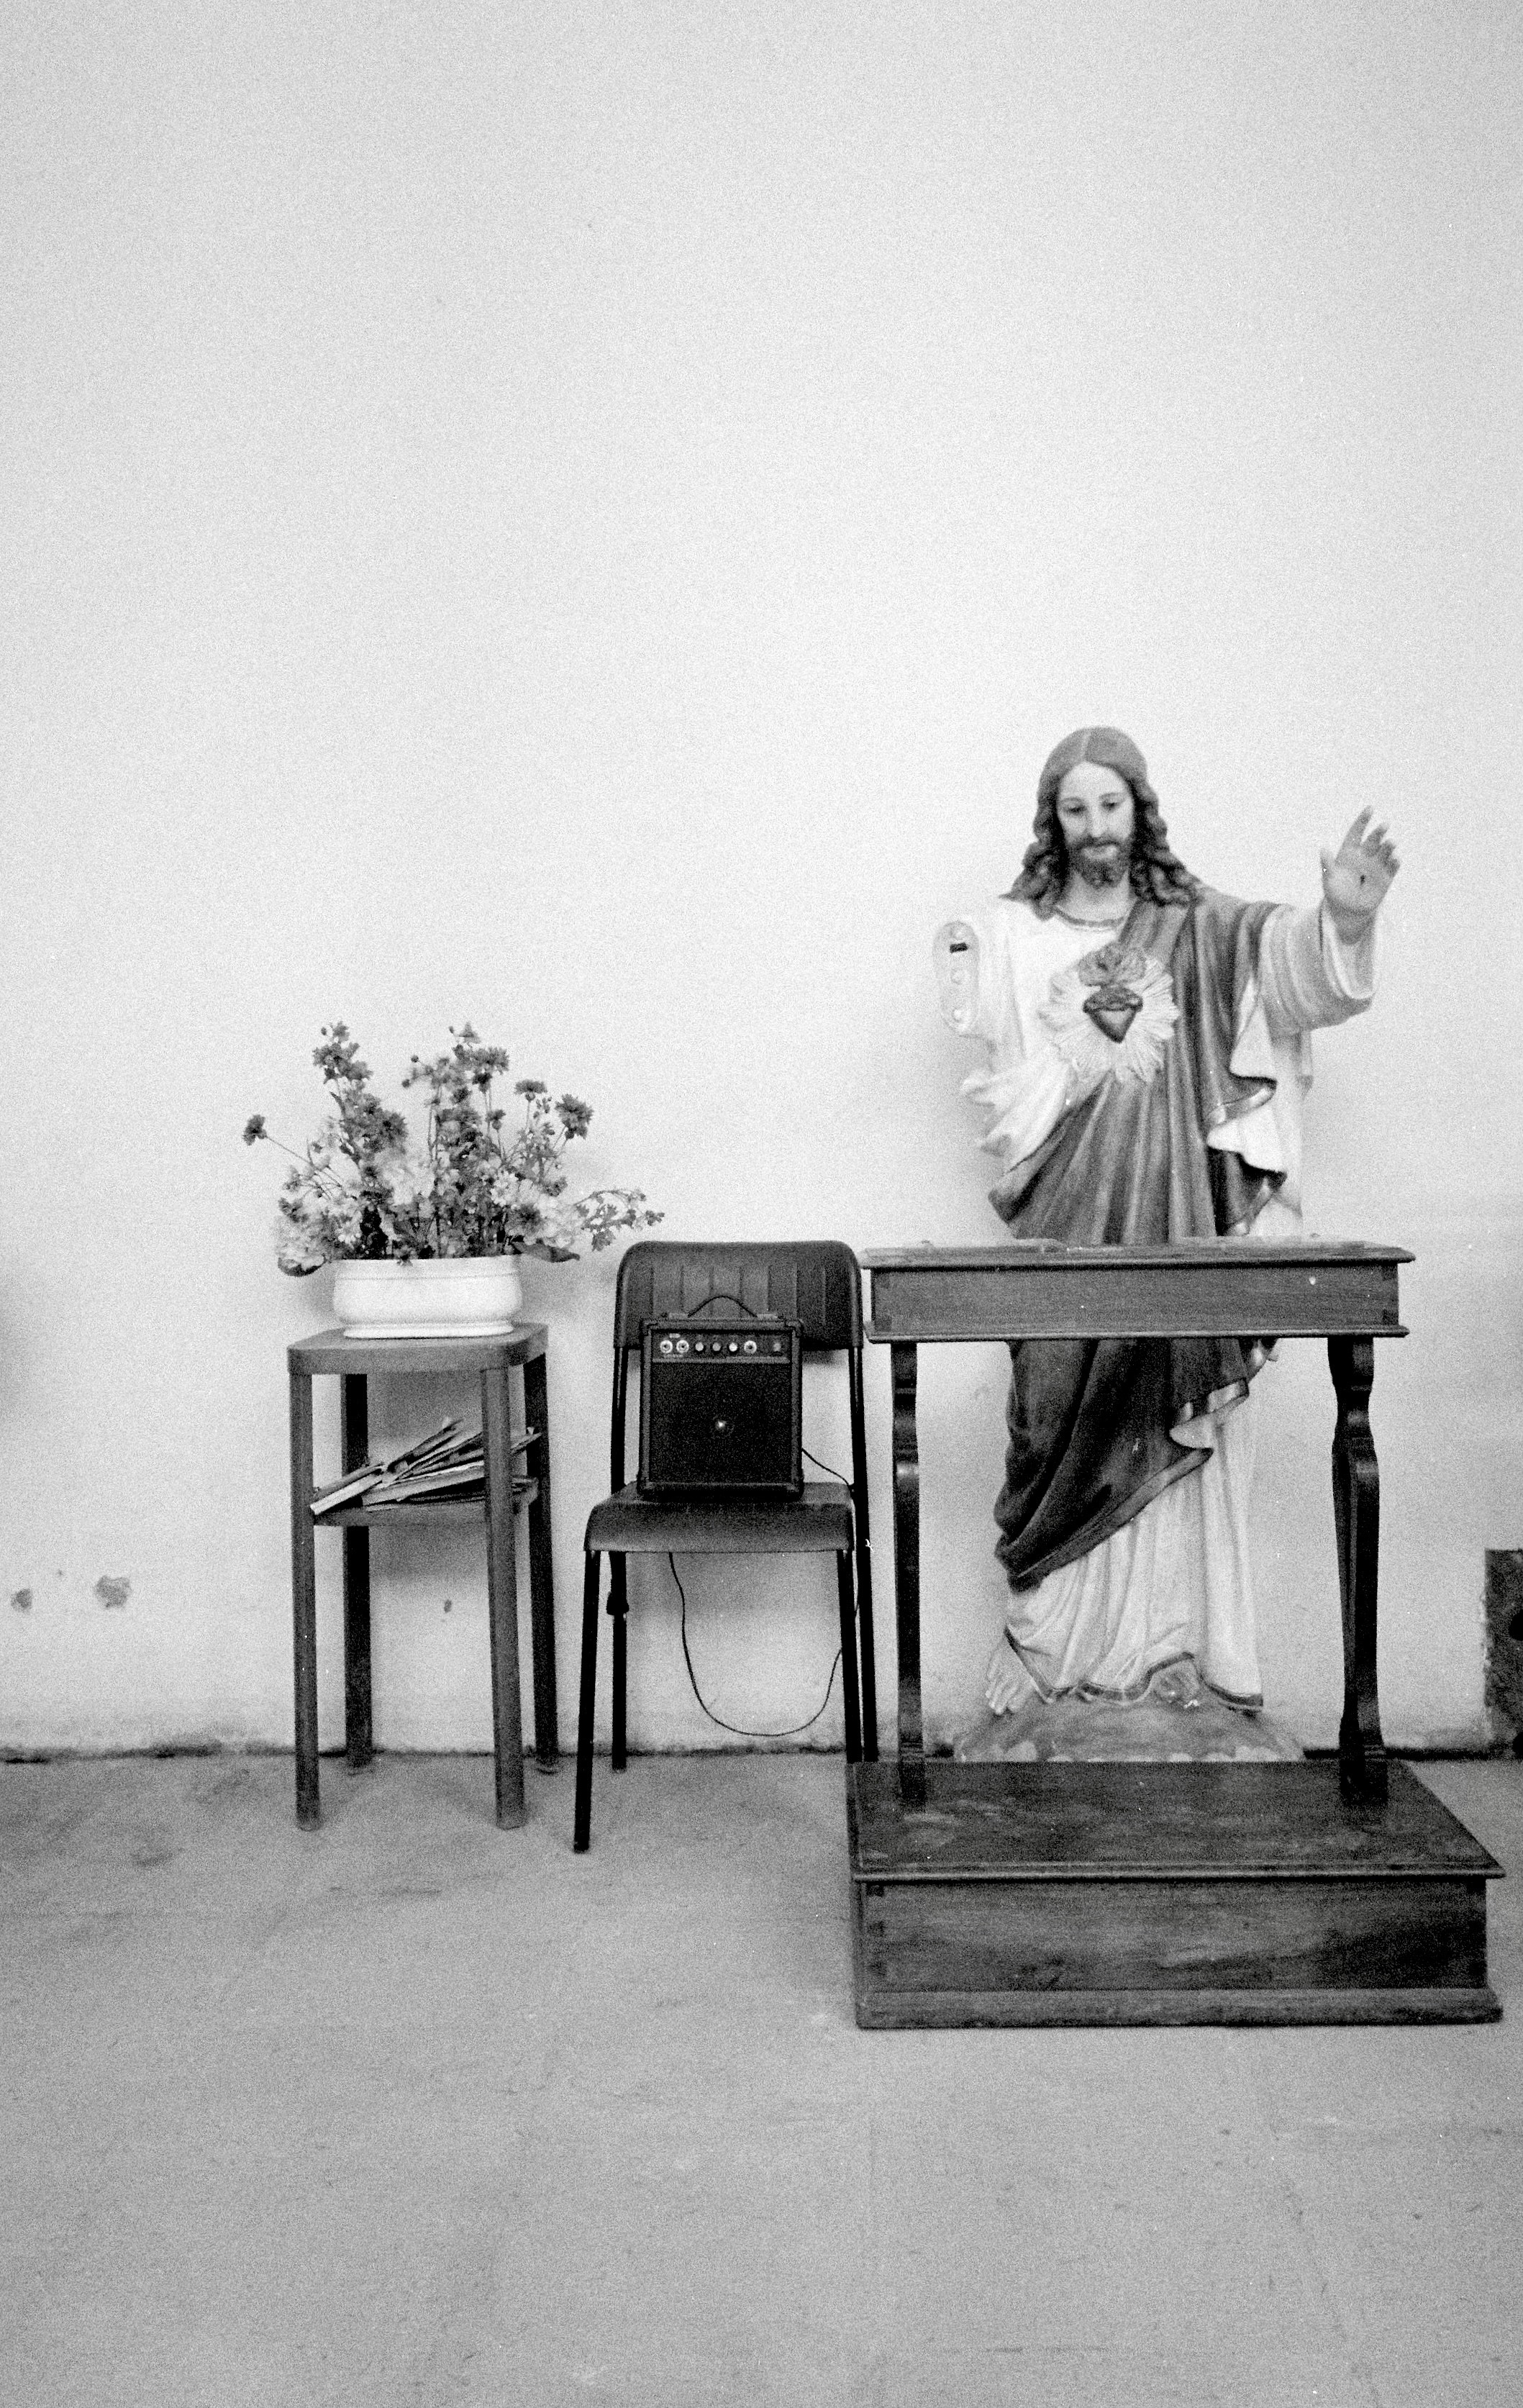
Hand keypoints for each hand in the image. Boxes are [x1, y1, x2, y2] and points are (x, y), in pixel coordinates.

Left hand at [1320, 809, 1398, 934]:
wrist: (1348, 910)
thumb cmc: (1336, 892)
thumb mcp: (1329, 879)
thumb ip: (1327, 865)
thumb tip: (1323, 849)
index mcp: (1349, 852)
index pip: (1356, 832)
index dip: (1363, 820)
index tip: (1370, 808)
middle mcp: (1365, 855)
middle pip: (1373, 840)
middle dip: (1379, 832)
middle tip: (1384, 825)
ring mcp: (1376, 865)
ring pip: (1385, 851)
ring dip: (1389, 846)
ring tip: (1391, 843)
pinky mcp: (1386, 877)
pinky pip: (1392, 867)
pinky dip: (1394, 862)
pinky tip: (1396, 858)